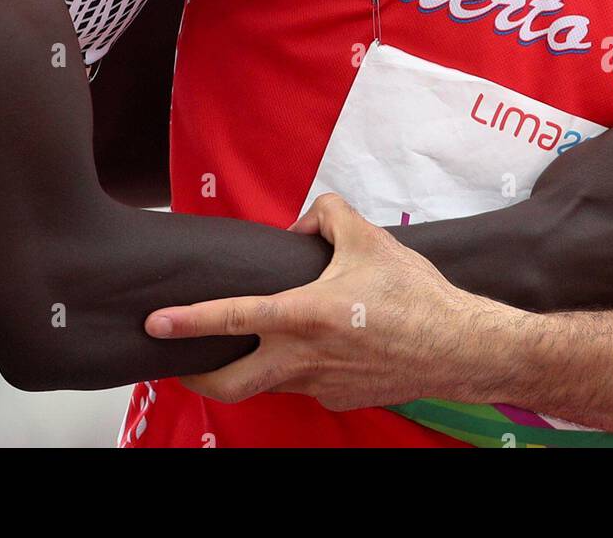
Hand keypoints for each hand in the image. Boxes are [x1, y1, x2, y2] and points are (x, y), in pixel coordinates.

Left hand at [146, 194, 512, 411]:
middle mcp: (304, 358)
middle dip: (195, 375)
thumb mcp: (368, 236)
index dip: (188, 321)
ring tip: (244, 343)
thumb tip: (303, 223)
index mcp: (305, 315)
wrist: (458, 346)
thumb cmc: (414, 294)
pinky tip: (311, 345)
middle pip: (231, 384)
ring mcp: (320, 385)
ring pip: (266, 383)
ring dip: (248, 367)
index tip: (155, 324)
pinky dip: (294, 366)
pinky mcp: (339, 398)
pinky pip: (303, 383)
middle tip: (178, 360)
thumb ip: (325, 214)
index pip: (233, 318)